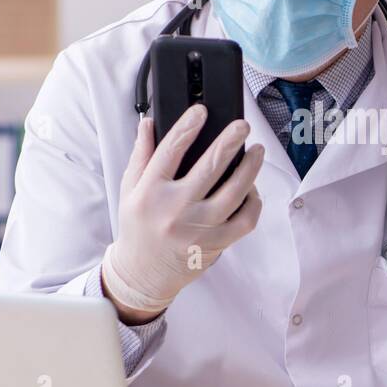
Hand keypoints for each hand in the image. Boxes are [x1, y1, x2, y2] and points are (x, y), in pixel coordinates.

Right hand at [101, 104, 263, 322]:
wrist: (144, 274)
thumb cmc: (138, 228)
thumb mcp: (130, 190)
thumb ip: (142, 155)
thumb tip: (149, 122)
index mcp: (150, 193)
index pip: (170, 151)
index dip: (187, 127)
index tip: (201, 111)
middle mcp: (175, 210)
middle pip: (210, 167)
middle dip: (230, 141)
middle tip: (242, 126)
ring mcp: (198, 228)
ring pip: (235, 192)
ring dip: (251, 168)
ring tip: (257, 151)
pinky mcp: (217, 243)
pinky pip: (245, 219)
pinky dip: (253, 202)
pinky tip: (252, 188)